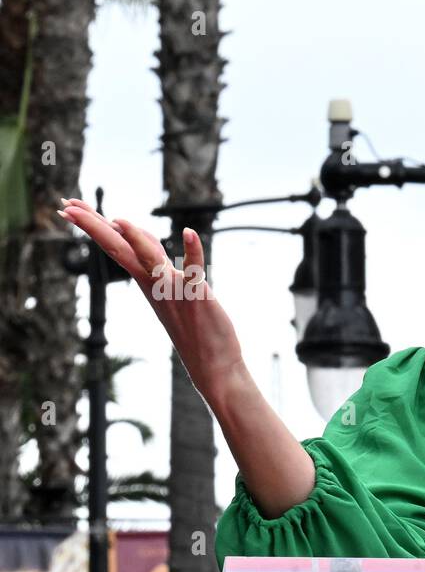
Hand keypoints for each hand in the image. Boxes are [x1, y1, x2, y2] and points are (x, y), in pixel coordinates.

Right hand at [56, 197, 243, 398]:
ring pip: (149, 259)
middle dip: (93, 226)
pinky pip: (193, 271)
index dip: (92, 224)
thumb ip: (152, 259)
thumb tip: (133, 232)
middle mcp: (154, 283)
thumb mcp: (166, 284)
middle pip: (119, 249)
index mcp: (146, 279)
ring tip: (118, 219)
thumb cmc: (191, 325)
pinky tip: (189, 232)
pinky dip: (192, 252)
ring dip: (135, 239)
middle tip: (66, 206)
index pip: (114, 245)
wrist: (212, 365)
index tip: (66, 206)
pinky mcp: (197, 297)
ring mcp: (173, 290)